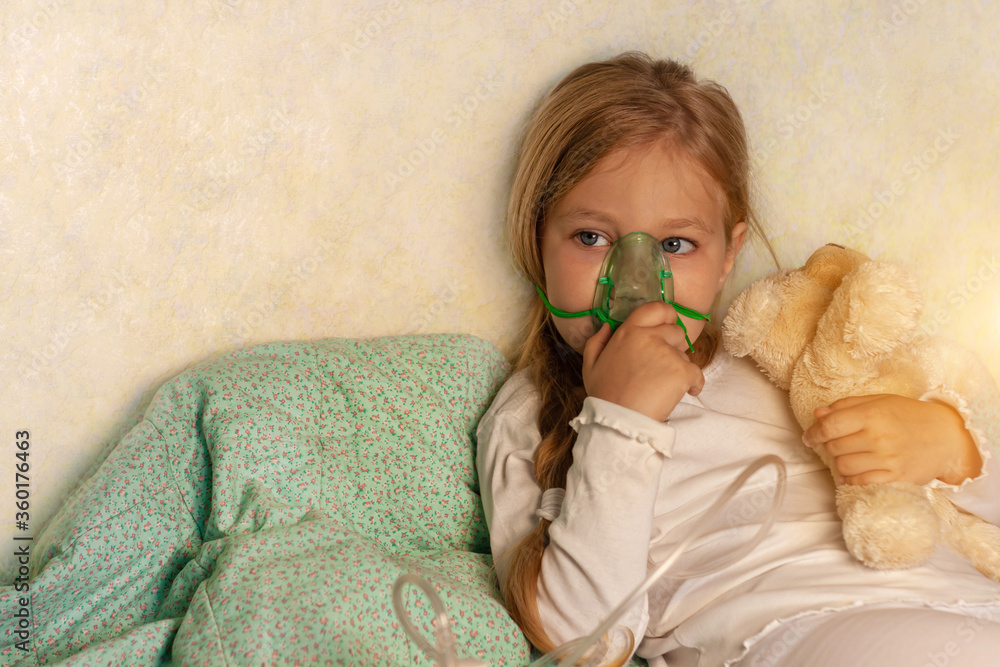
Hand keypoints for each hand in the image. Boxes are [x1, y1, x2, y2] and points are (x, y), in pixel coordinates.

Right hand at [582, 301, 704, 422]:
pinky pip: (697, 374)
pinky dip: (694, 384)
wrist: (620, 421)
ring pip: (685, 355)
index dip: (667, 314)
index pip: (655, 308)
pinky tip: (684, 393)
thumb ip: (597, 341)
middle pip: (676, 332)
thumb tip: (608, 326)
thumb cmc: (604, 395)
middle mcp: (649, 337)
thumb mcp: (590, 366)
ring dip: (680, 367)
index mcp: (628, 332)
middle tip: (663, 366)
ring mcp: (667, 354)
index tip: (669, 324)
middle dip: (674, 346)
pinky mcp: (681, 371)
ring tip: (666, 385)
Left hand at [801, 394, 980, 485]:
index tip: (809, 438)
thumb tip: (818, 415)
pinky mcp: (896, 478)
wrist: (947, 436)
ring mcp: (887, 460)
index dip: (814, 433)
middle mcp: (878, 438)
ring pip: (843, 467)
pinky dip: (851, 479)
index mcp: (872, 415)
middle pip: (834, 448)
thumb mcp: (878, 401)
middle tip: (838, 443)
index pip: (830, 426)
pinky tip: (855, 472)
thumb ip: (846, 407)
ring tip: (848, 456)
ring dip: (839, 463)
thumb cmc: (908, 415)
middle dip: (830, 446)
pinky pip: (860, 483)